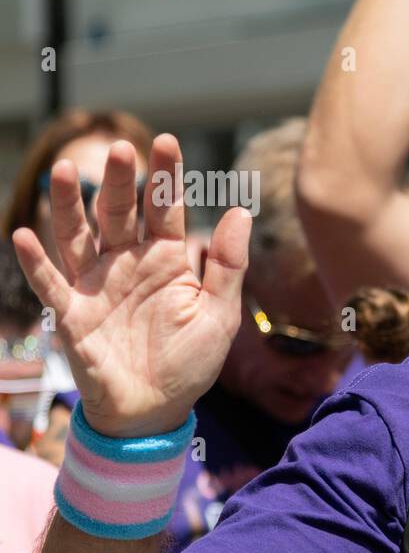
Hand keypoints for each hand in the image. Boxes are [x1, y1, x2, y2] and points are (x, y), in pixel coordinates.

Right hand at [11, 135, 249, 437]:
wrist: (156, 411)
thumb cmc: (190, 362)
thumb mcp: (220, 315)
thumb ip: (228, 266)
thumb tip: (241, 212)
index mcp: (169, 261)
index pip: (166, 210)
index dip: (166, 178)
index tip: (167, 142)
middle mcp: (129, 264)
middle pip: (122, 214)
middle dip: (121, 182)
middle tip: (120, 148)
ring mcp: (96, 285)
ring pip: (79, 236)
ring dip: (71, 206)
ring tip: (68, 171)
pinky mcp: (71, 313)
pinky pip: (49, 283)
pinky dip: (35, 261)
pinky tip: (24, 234)